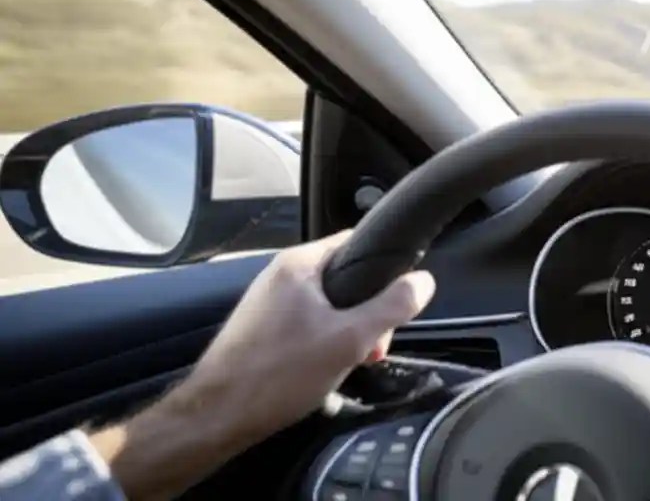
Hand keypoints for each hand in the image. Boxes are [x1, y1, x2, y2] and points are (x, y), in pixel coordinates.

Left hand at [92, 231, 434, 499]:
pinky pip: (307, 324)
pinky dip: (324, 342)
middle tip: (373, 348)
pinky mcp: (260, 328)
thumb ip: (392, 306)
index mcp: (299, 264)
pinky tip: (324, 370)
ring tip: (349, 363)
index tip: (398, 305)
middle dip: (369, 313)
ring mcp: (267, 302)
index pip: (357, 243)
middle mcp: (280, 274)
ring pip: (328, 306)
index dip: (386, 270)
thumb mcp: (350, 340)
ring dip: (348, 332)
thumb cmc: (280, 373)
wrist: (216, 416)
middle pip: (345, 279)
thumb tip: (423, 280)